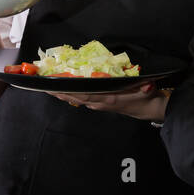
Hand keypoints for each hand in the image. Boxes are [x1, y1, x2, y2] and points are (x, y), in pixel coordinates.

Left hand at [51, 82, 167, 121]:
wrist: (147, 109)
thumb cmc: (145, 96)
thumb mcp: (147, 90)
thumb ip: (147, 88)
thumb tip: (148, 86)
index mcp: (110, 98)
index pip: (87, 94)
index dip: (72, 90)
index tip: (59, 86)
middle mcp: (101, 102)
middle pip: (76, 97)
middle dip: (61, 92)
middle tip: (45, 86)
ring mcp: (99, 104)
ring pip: (77, 99)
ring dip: (63, 94)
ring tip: (49, 88)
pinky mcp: (99, 104)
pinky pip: (81, 100)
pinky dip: (70, 95)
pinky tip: (63, 92)